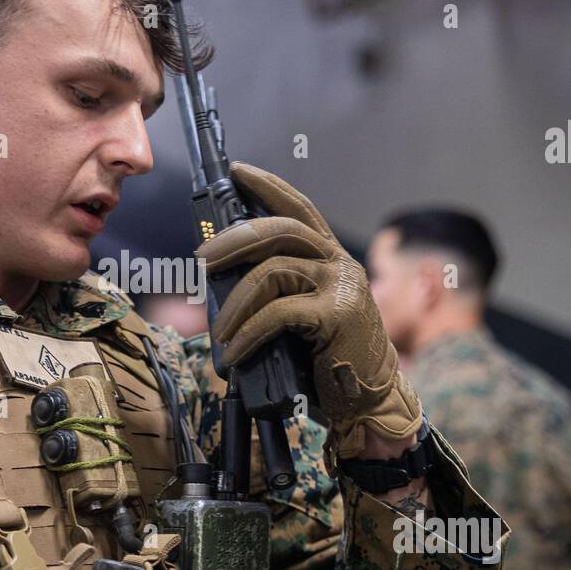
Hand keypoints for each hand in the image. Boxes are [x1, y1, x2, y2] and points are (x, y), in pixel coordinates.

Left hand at [196, 162, 422, 453]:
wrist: (369, 397)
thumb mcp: (301, 312)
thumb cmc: (327, 357)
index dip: (268, 185)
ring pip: (272, 271)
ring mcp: (340, 287)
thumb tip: (221, 277)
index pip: (300, 207)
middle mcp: (339, 263)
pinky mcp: (336, 316)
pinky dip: (248, 333)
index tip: (237, 171)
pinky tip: (235, 354)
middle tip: (201, 259)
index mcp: (330, 256)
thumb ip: (277, 288)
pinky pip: (278, 314)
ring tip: (219, 332)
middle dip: (233, 240)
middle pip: (280, 230)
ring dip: (234, 302)